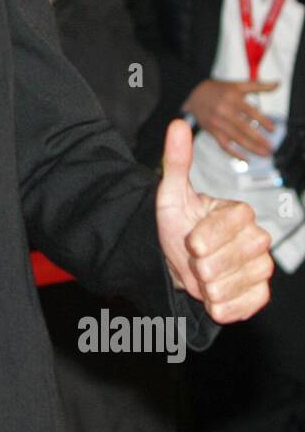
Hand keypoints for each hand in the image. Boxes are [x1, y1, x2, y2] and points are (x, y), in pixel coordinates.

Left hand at [156, 119, 272, 323]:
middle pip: (229, 259)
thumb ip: (176, 162)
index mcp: (241, 213)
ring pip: (234, 284)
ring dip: (209, 287)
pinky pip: (244, 305)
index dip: (202, 238)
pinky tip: (213, 298)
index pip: (226, 227)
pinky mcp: (259, 294)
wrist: (178, 261)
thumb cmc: (178, 226)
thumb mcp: (171, 194)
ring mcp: (261, 267)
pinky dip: (224, 307)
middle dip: (203, 264)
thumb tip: (177, 124)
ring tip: (201, 278)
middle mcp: (258, 238)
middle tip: (194, 262)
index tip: (189, 241)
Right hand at [184, 78, 279, 157]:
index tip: (273, 129)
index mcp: (232, 98)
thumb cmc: (219, 90)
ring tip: (264, 153)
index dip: (263, 121)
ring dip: (251, 148)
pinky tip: (246, 158)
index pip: (251, 112)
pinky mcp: (212, 131)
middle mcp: (224, 111)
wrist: (194, 94)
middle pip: (244, 128)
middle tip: (271, 147)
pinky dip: (234, 153)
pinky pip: (224, 145)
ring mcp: (218, 123)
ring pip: (236, 138)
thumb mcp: (238, 85)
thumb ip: (259, 85)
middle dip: (259, 139)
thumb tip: (278, 84)